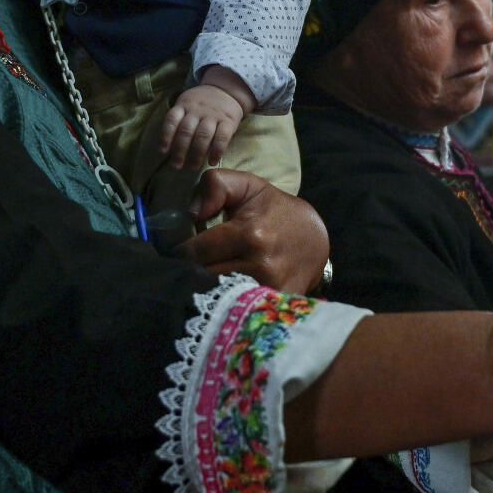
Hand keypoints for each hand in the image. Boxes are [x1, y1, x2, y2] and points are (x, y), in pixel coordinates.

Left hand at [159, 77, 250, 170]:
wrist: (226, 90)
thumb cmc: (201, 104)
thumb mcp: (186, 104)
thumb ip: (178, 121)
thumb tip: (168, 148)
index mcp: (184, 105)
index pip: (171, 120)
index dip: (165, 136)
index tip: (163, 151)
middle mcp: (197, 110)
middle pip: (186, 131)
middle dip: (180, 150)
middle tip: (177, 166)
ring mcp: (213, 115)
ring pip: (203, 135)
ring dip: (197, 154)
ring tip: (193, 167)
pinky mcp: (228, 121)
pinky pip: (222, 137)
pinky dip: (217, 151)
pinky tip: (212, 161)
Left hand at [177, 169, 327, 294]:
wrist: (315, 240)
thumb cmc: (275, 211)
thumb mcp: (248, 186)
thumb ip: (216, 184)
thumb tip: (193, 212)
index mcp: (249, 234)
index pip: (196, 252)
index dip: (182, 252)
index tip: (177, 251)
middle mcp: (260, 265)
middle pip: (204, 277)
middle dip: (191, 271)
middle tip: (187, 266)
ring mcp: (269, 289)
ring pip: (218, 295)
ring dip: (207, 288)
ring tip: (203, 279)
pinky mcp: (275, 304)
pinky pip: (238, 308)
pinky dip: (227, 303)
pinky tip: (223, 294)